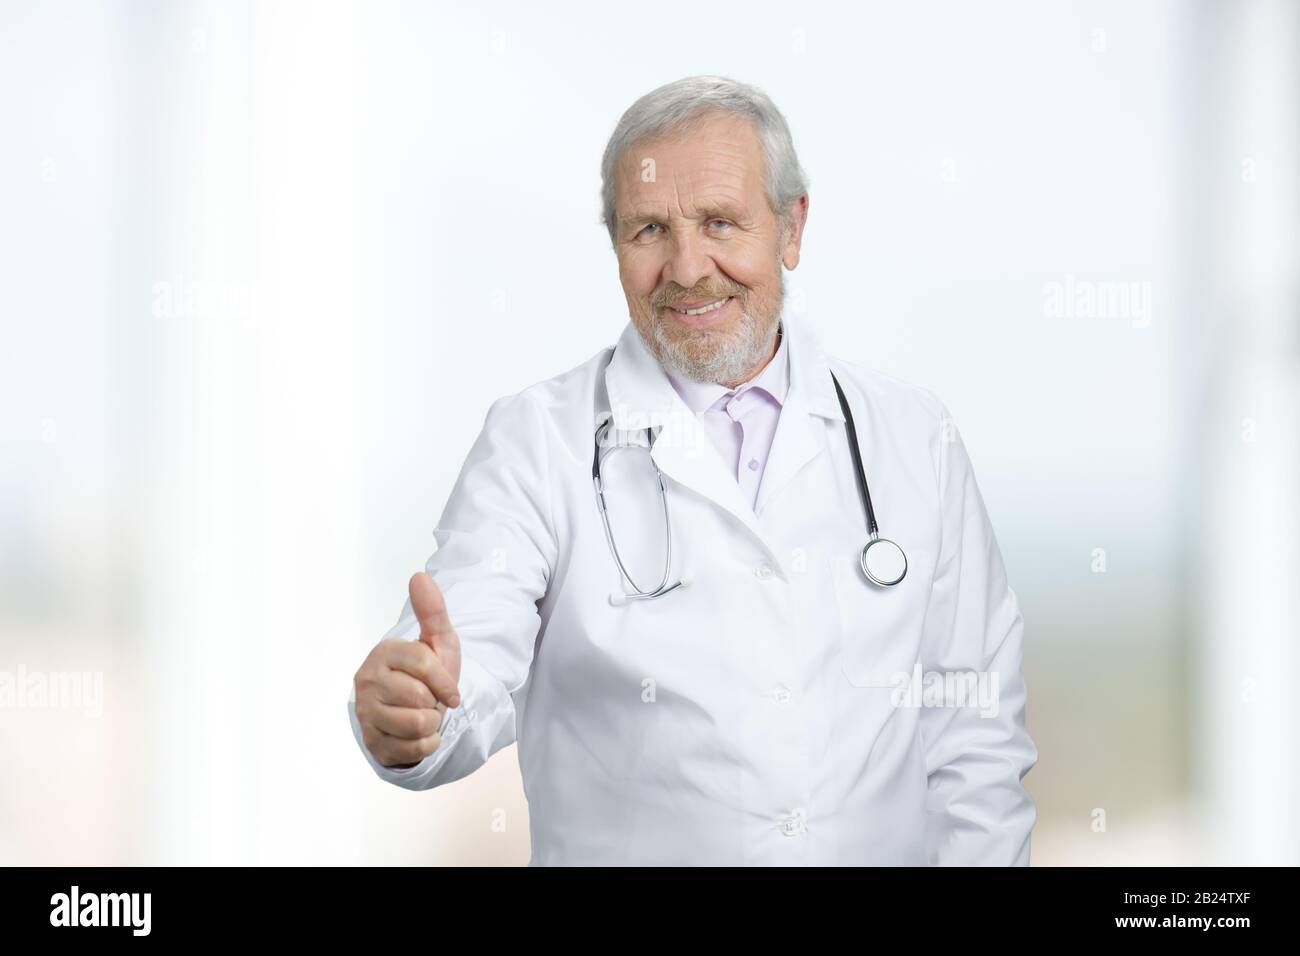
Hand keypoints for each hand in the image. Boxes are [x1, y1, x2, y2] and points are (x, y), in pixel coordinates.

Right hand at [354, 572, 463, 768]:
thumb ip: (432, 611)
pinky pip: (414, 749)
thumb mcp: (437, 643)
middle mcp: (367, 681)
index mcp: (384, 653)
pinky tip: (416, 734)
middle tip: (427, 701)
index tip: (451, 691)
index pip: (424, 664)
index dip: (445, 682)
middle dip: (436, 704)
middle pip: (421, 698)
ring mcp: (366, 712)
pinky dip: (426, 744)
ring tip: (422, 715)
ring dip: (432, 724)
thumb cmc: (427, 675)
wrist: (415, 712)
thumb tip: (419, 575)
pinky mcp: (371, 742)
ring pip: (418, 725)